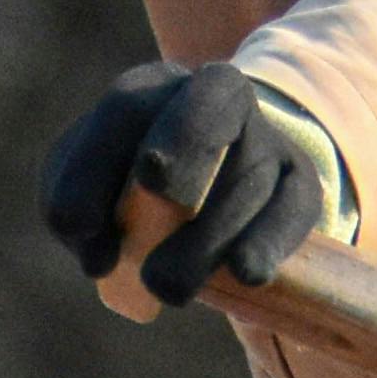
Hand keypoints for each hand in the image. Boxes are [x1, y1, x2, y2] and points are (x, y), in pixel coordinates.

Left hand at [39, 57, 324, 305]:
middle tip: (154, 188)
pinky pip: (294, 206)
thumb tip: (97, 254)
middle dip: (184, 141)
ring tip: (165, 288)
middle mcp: (216, 98)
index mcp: (153, 89)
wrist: (218, 189)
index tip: (74, 228)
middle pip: (211, 100)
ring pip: (250, 172)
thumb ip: (75, 211)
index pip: (124, 108)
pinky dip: (269, 240)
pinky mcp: (302, 184)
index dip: (95, 164)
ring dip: (207, 233)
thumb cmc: (132, 192)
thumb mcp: (93, 186)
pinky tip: (244, 273)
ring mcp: (266, 139)